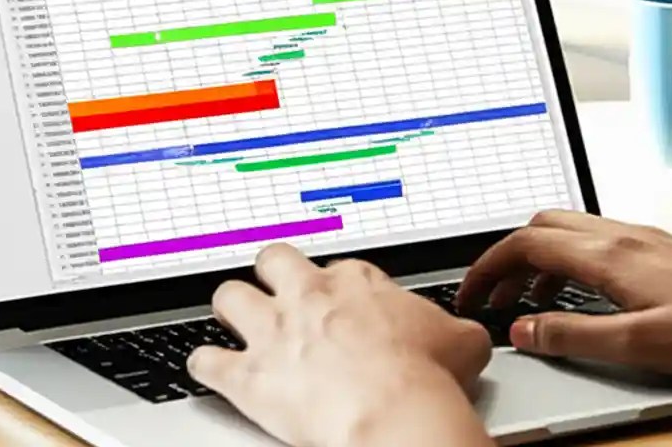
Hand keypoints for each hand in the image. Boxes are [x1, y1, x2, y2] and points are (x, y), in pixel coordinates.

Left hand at [188, 244, 494, 446]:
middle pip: (274, 260)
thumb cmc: (425, 377)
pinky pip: (206, 362)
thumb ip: (453, 328)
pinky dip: (205, 365)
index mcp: (358, 282)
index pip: (339, 267)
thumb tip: (466, 334)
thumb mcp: (461, 340)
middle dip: (273, 273)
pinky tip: (207, 367)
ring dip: (231, 308)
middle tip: (278, 289)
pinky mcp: (248, 376)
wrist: (393, 412)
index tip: (341, 300)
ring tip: (236, 318)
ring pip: (230, 297)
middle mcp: (309, 296)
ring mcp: (274, 332)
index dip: (338, 285)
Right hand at [456, 210, 671, 375]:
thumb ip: (573, 336)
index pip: (528, 243)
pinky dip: (567, 262)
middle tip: (492, 295)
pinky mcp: (658, 247)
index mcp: (610, 253)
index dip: (488, 267)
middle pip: (542, 225)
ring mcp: (642, 237)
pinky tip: (576, 295)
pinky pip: (595, 240)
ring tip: (526, 302)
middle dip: (507, 257)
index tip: (470, 293)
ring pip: (568, 230)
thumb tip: (523, 330)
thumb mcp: (637, 344)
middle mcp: (623, 234)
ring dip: (537, 259)